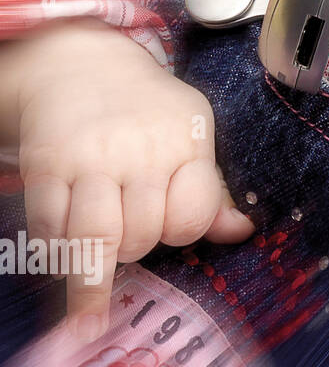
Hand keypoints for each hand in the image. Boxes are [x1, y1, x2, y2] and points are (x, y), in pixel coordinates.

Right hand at [10, 19, 253, 341]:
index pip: (193, 214)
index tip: (175, 231)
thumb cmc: (150, 112)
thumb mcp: (193, 135)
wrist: (82, 66)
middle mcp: (141, 152)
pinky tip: (64, 260)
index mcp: (186, 144)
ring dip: (95, 271)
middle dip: (138, 249)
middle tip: (131, 242)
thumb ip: (213, 190)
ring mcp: (91, 158)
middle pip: (143, 233)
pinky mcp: (47, 165)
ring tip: (93, 300)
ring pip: (96, 237)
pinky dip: (56, 253)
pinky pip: (50, 227)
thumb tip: (242, 232)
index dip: (184, 229)